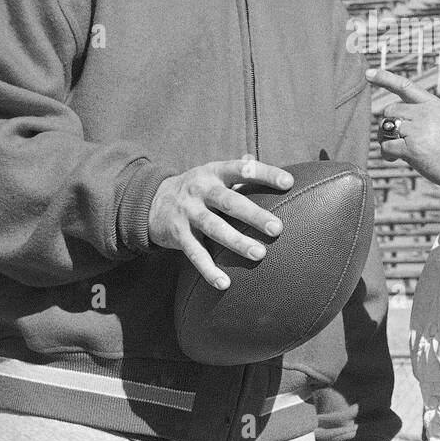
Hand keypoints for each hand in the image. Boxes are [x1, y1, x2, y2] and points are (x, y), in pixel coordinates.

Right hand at [149, 158, 293, 289]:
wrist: (151, 201)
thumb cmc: (196, 188)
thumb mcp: (213, 173)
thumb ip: (237, 169)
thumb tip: (257, 158)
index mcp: (215, 172)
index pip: (243, 169)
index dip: (266, 174)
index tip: (288, 183)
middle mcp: (201, 190)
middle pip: (230, 202)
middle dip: (253, 215)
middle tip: (276, 228)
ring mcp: (189, 213)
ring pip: (214, 228)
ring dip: (237, 242)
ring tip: (259, 254)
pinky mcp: (178, 235)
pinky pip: (195, 253)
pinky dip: (208, 269)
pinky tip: (224, 282)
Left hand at [366, 68, 439, 188]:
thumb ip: (428, 115)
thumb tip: (406, 122)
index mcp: (433, 104)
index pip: (405, 86)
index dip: (385, 78)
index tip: (369, 74)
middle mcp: (424, 113)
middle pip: (390, 111)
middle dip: (388, 125)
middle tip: (393, 139)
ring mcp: (417, 130)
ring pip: (386, 128)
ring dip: (385, 139)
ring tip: (395, 152)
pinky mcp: (412, 148)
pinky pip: (387, 146)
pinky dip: (387, 154)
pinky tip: (395, 159)